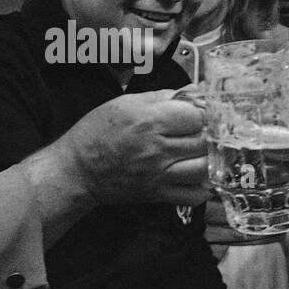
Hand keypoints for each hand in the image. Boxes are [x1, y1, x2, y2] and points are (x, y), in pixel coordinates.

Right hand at [55, 89, 209, 206]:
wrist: (78, 170)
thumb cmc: (97, 132)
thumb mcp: (125, 103)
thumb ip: (161, 97)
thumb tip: (191, 92)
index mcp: (149, 121)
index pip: (196, 116)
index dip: (202, 111)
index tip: (199, 112)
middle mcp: (157, 149)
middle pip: (204, 140)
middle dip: (210, 133)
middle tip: (206, 130)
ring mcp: (159, 174)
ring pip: (204, 168)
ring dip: (210, 158)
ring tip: (204, 151)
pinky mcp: (158, 194)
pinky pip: (193, 195)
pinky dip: (202, 186)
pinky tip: (197, 175)